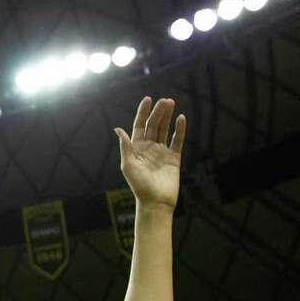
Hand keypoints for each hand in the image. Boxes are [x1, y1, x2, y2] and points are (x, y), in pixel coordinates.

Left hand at [114, 96, 186, 210]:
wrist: (156, 201)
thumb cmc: (139, 186)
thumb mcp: (128, 165)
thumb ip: (126, 146)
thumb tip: (118, 129)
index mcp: (137, 148)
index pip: (139, 126)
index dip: (143, 112)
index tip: (148, 99)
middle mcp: (149, 148)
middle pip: (154, 125)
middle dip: (158, 112)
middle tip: (165, 100)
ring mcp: (162, 152)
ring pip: (165, 129)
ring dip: (168, 116)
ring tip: (171, 103)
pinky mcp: (174, 158)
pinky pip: (177, 141)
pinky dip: (180, 130)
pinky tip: (181, 119)